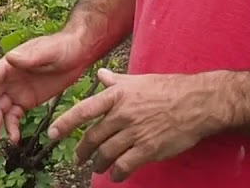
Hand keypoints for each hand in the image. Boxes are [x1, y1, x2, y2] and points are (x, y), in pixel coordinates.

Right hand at [0, 31, 89, 144]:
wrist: (78, 53)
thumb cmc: (62, 46)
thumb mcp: (48, 51)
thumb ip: (30, 56)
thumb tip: (10, 58)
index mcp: (9, 65)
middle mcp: (8, 79)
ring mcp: (16, 91)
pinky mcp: (27, 101)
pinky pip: (14, 116)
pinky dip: (11, 127)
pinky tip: (13, 138)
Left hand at [47, 68, 232, 181]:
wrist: (197, 102)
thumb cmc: (168, 88)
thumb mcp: (138, 80)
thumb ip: (116, 80)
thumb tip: (100, 74)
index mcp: (118, 95)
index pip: (84, 110)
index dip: (65, 123)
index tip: (52, 133)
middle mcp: (122, 113)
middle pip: (93, 136)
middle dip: (82, 150)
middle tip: (77, 158)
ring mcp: (135, 132)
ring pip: (106, 153)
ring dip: (98, 163)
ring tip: (97, 167)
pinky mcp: (148, 148)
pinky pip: (124, 165)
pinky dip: (117, 173)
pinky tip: (116, 175)